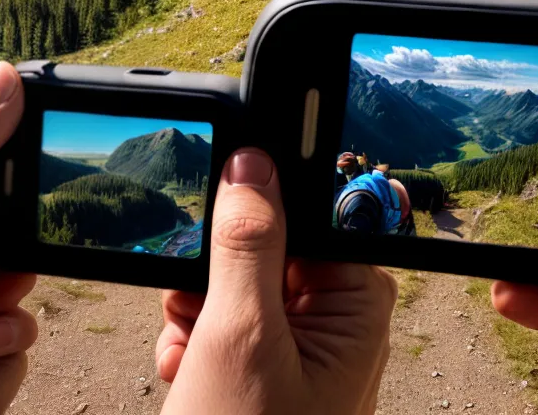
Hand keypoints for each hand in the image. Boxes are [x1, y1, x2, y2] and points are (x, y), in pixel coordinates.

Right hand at [155, 148, 395, 414]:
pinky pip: (225, 327)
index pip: (308, 217)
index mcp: (355, 306)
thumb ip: (248, 241)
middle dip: (217, 276)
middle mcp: (333, 325)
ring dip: (197, 311)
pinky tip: (183, 370)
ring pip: (235, 287)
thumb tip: (252, 162)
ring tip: (186, 347)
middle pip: (265, 250)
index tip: (218, 219)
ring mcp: (297, 354)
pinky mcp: (264, 376)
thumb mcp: (239, 334)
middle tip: (194, 304)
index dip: (258, 217)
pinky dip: (194, 341)